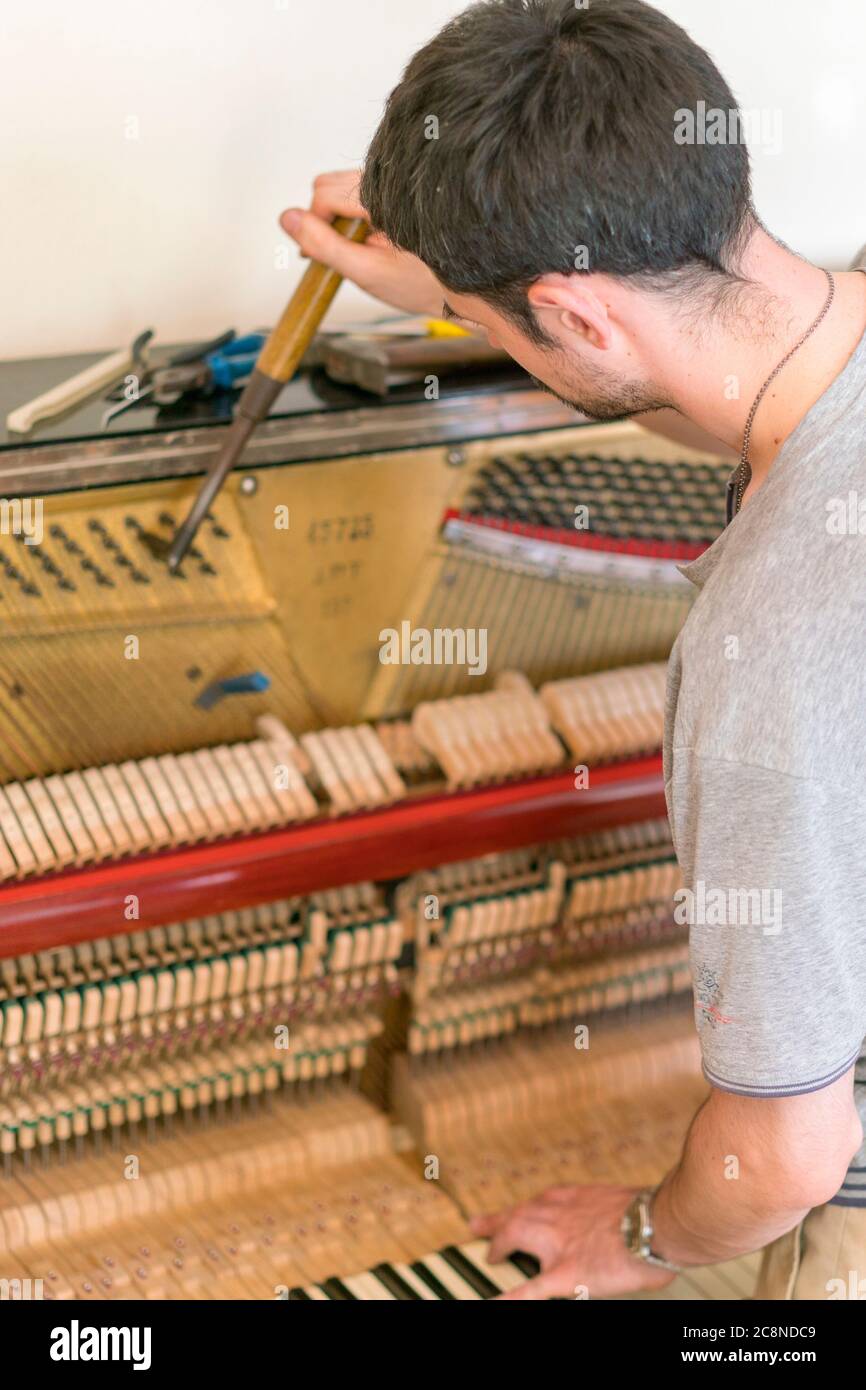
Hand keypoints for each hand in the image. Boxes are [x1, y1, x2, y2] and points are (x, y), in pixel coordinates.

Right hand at [280, 169, 442, 316]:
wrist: (462, 288)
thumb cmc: (421, 284)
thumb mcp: (366, 272)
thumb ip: (323, 245)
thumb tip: (288, 219)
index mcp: (382, 195)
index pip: (323, 193)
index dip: (316, 227)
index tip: (322, 256)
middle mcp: (388, 179)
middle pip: (328, 185)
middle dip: (326, 220)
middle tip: (345, 254)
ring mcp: (392, 181)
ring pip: (341, 187)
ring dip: (340, 219)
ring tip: (364, 248)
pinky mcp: (395, 188)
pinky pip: (359, 192)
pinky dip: (355, 215)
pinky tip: (373, 239)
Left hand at [470, 1184, 677, 1300]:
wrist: (657, 1224)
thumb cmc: (650, 1213)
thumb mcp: (621, 1201)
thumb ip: (607, 1211)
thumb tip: (616, 1222)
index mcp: (573, 1198)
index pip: (540, 1201)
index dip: (525, 1208)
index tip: (517, 1210)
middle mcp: (557, 1214)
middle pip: (518, 1213)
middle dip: (497, 1220)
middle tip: (479, 1225)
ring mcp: (557, 1244)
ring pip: (515, 1236)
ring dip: (498, 1245)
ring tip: (488, 1256)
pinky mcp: (565, 1273)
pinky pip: (531, 1289)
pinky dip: (510, 1297)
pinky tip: (493, 1302)